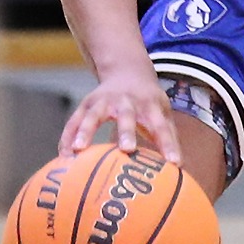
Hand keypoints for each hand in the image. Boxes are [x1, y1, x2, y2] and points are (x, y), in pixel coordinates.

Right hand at [58, 65, 179, 162]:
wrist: (127, 71)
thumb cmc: (148, 103)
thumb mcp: (162, 113)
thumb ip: (169, 139)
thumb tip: (179, 171)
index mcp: (149, 105)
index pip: (161, 125)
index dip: (168, 144)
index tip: (173, 163)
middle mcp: (126, 101)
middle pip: (126, 115)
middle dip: (125, 131)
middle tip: (126, 149)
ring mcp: (103, 101)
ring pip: (93, 115)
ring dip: (85, 131)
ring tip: (78, 150)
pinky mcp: (86, 105)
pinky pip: (74, 121)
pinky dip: (67, 138)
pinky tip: (64, 158)